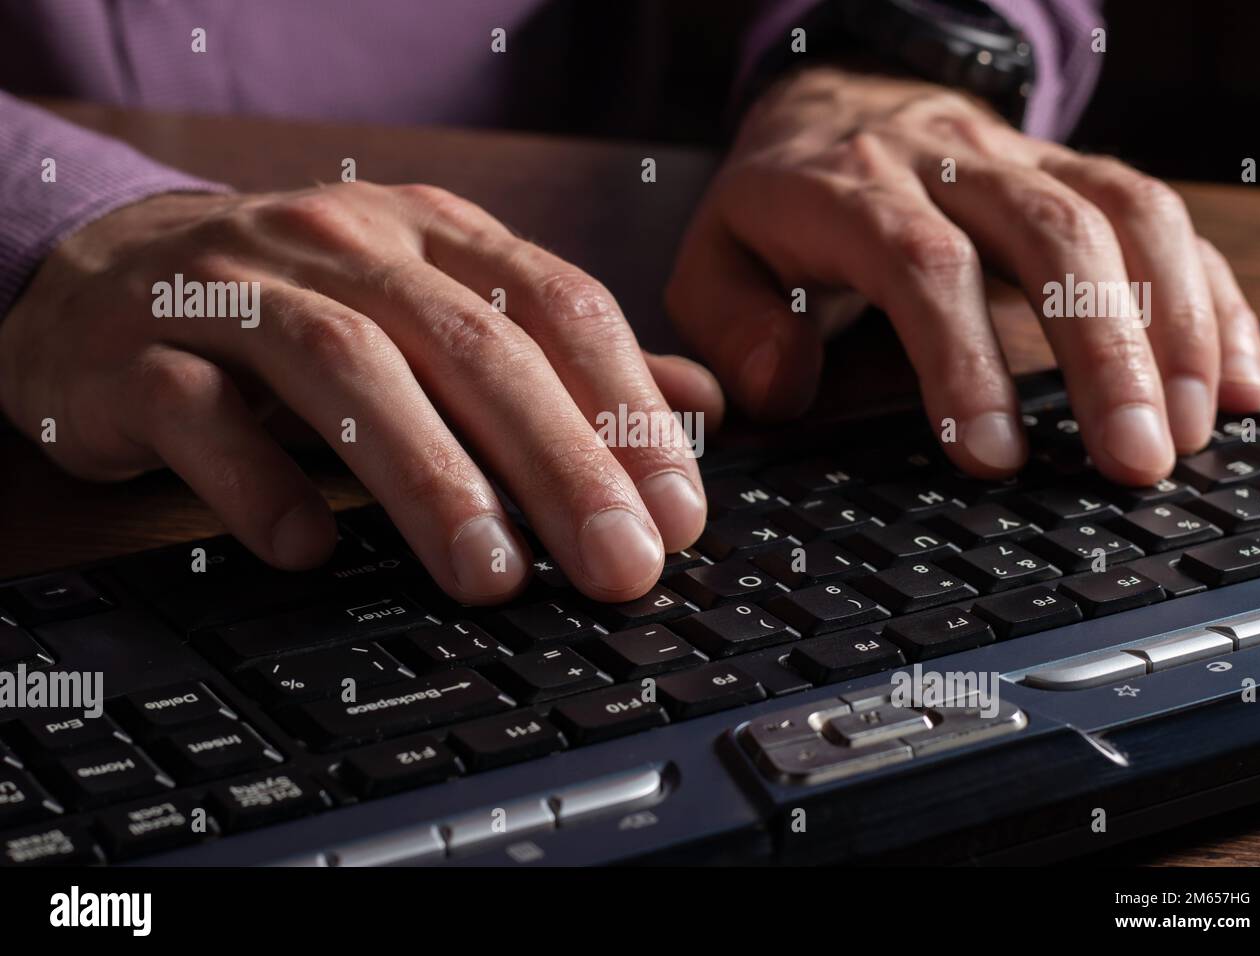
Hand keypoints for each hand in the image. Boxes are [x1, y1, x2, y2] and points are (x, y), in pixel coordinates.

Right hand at [0, 184, 722, 601]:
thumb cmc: (301, 305)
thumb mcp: (439, 309)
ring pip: (345, 365)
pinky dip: (260, 477)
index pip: (558, 305)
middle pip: (470, 342)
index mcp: (434, 231)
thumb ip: (563, 362)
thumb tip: (699, 410)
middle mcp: (344, 241)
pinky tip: (310, 548)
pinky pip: (199, 408)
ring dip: (428, 475)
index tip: (678, 512)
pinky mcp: (137, 346)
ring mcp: (236, 286)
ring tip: (493, 574)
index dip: (627, 408)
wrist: (105, 273)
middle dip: (556, 459)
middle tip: (617, 562)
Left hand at [666, 68, 1259, 484]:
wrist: (831, 101)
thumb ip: (732, 326)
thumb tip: (785, 387)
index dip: (963, 360)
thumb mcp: (715, 260)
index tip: (993, 455)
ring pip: (1122, 214)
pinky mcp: (1075, 169)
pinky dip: (1206, 296)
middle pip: (1051, 235)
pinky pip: (1161, 214)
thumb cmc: (776, 207)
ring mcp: (1024, 158)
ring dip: (1172, 324)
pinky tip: (1231, 381)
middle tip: (1131, 460)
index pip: (922, 265)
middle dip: (1104, 353)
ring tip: (1187, 431)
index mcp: (849, 189)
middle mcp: (949, 162)